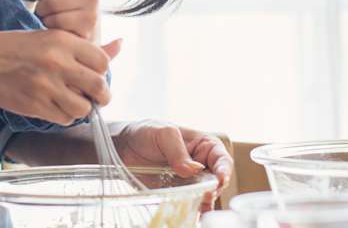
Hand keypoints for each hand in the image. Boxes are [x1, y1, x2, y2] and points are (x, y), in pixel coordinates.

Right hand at [0, 29, 119, 124]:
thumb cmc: (17, 47)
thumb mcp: (51, 38)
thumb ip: (86, 47)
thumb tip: (120, 45)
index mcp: (63, 41)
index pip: (103, 62)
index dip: (103, 72)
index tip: (95, 76)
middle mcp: (57, 62)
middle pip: (99, 87)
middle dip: (101, 96)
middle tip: (94, 96)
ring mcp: (45, 85)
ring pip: (83, 108)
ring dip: (81, 108)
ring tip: (71, 101)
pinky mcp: (34, 105)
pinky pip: (64, 119)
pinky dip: (64, 116)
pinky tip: (54, 105)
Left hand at [116, 120, 233, 211]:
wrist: (123, 146)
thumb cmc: (146, 132)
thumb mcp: (164, 134)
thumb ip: (178, 151)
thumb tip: (193, 169)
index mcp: (203, 146)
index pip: (221, 159)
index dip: (224, 170)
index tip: (220, 179)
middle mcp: (201, 165)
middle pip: (215, 182)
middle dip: (212, 189)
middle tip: (204, 194)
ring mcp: (189, 181)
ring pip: (204, 196)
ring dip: (203, 202)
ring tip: (197, 205)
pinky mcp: (177, 193)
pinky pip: (189, 204)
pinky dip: (192, 210)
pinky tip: (192, 215)